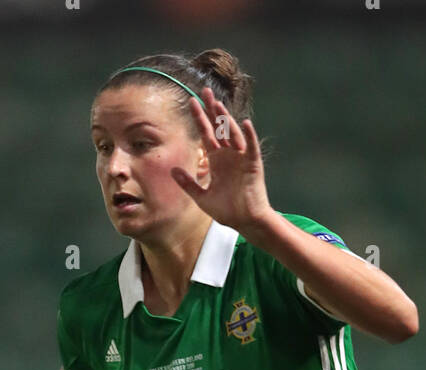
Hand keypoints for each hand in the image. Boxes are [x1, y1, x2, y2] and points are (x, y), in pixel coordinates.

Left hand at [170, 86, 272, 236]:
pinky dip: (249, 136)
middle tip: (205, 91)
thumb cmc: (227, 211)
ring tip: (218, 105)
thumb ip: (188, 184)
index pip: (206, 134)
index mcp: (217, 160)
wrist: (246, 222)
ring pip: (233, 134)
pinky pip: (251, 147)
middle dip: (212, 110)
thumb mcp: (202, 197)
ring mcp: (242, 158)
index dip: (199, 118)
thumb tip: (172, 170)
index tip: (191, 101)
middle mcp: (229, 155)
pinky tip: (245, 124)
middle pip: (219, 128)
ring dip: (226, 120)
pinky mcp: (253, 165)